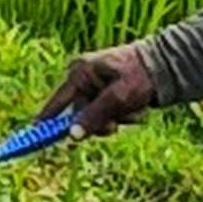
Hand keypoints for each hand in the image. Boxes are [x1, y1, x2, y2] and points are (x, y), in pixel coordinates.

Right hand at [42, 44, 165, 137]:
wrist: (167, 66)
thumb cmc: (140, 76)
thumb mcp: (117, 97)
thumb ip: (93, 116)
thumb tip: (71, 135)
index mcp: (81, 72)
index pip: (58, 101)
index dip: (46, 119)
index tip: (35, 134)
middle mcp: (85, 79)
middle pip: (80, 115)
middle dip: (101, 123)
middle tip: (116, 125)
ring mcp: (97, 87)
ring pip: (97, 118)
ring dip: (116, 120)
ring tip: (134, 109)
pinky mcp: (108, 94)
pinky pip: (109, 115)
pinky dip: (123, 116)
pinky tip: (137, 107)